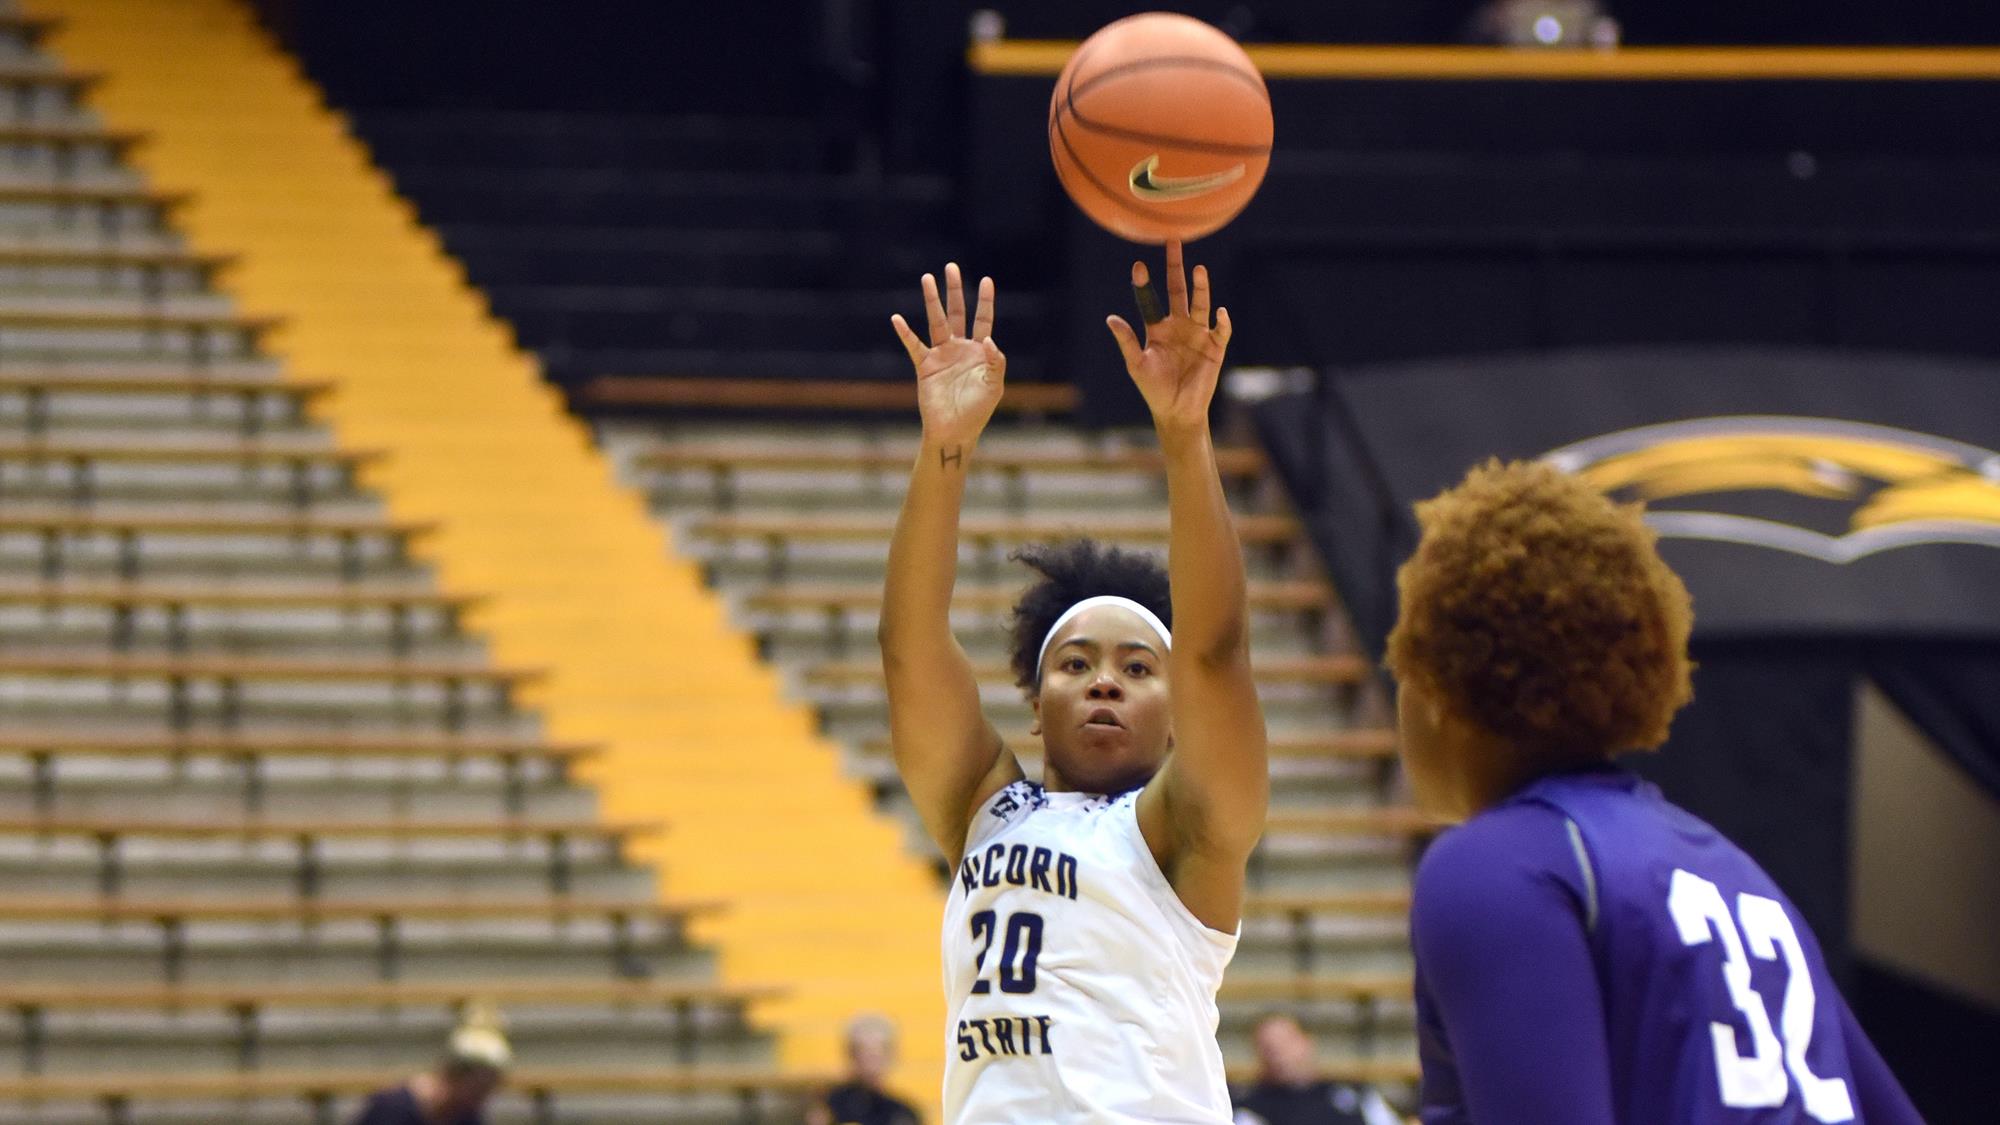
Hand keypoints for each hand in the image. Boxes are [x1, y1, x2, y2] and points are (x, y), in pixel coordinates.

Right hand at [891, 262, 1005, 448]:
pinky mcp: (925, 366)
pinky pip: (914, 346)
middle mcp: (959, 348)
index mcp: (978, 351)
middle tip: (951, 268)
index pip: (983, 320)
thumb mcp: (993, 385)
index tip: (986, 280)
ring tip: (927, 279)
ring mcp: (941, 355)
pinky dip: (905, 333)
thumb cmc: (977, 411)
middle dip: (954, 291)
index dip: (985, 301)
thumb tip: (987, 339)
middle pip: (957, 313)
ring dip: (931, 301)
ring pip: (935, 322)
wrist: (955, 431)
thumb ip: (995, 361)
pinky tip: (897, 319)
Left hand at [1106, 240, 1232, 435]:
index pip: (1150, 299)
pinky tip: (1219, 312)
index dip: (1145, 283)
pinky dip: (1222, 321)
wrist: (1177, 411)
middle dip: (1175, 267)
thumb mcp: (1136, 364)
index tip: (1138, 266)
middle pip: (1177, 289)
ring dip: (1200, 287)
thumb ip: (1126, 341)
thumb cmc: (1154, 389)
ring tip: (1199, 268)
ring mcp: (1198, 333)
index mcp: (1157, 328)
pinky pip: (1220, 330)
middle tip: (1172, 241)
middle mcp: (1178, 324)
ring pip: (1200, 303)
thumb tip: (1110, 318)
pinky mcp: (1214, 346)